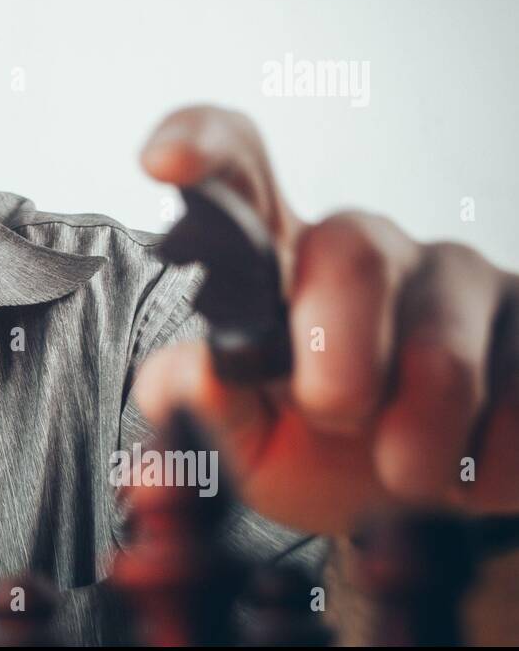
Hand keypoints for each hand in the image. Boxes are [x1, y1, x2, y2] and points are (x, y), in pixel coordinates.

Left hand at [134, 105, 518, 534]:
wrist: (417, 504)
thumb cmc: (319, 451)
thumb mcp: (242, 440)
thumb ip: (201, 404)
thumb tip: (193, 374)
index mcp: (277, 259)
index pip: (239, 169)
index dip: (202, 146)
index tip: (164, 162)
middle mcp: (366, 249)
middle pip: (349, 249)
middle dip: (338, 353)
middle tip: (333, 412)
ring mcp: (457, 280)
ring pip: (441, 348)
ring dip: (416, 438)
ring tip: (402, 469)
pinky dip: (486, 461)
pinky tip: (469, 467)